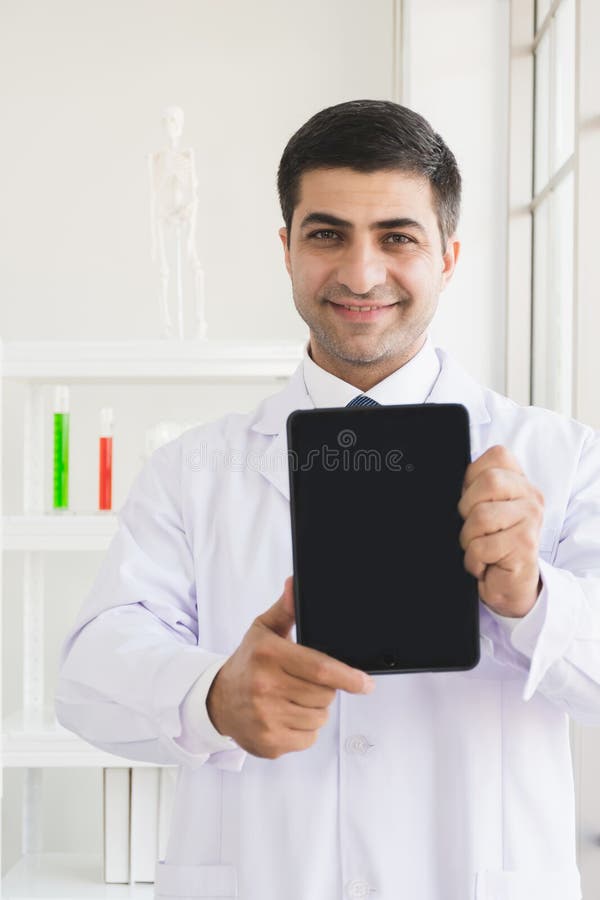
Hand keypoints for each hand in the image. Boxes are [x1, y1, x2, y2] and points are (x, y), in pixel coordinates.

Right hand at [206, 576, 374, 758]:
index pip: (320, 668)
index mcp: (269, 655)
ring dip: (315, 709)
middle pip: (325, 695)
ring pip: (319, 718)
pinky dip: (304, 729)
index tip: (366, 683)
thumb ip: (285, 608)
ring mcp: (266, 718)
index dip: (349, 677)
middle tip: (306, 681)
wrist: (217, 699)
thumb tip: (294, 583)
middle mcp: (266, 687)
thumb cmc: (248, 662)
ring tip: (292, 697)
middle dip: (326, 689)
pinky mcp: (269, 743)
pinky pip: (308, 738)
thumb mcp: (264, 629)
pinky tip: (286, 715)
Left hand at [458, 445, 543, 617]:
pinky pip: (482, 546)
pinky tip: (486, 563)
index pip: (497, 456)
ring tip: (480, 547)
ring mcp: (531, 520)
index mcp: (519, 482)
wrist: (511, 585)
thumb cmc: (492, 546)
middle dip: (468, 508)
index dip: (473, 478)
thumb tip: (447, 480)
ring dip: (469, 538)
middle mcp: (530, 497)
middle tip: (474, 528)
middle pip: (489, 482)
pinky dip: (474, 559)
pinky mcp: (525, 545)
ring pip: (481, 516)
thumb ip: (475, 489)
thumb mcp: (483, 510)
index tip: (474, 501)